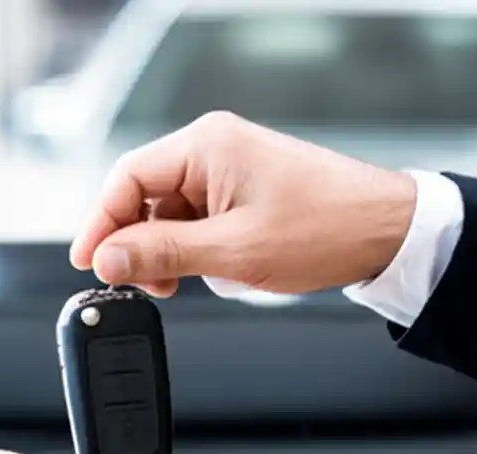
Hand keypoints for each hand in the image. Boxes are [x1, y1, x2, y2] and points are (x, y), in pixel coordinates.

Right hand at [70, 111, 416, 297]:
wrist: (387, 231)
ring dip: (164, 249)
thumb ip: (163, 253)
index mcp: (206, 145)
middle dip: (134, 242)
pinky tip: (203, 271)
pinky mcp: (243, 188)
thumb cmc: (327, 228)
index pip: (126, 178)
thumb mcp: (234, 252)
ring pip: (168, 210)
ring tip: (178, 284)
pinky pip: (195, 215)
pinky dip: (190, 246)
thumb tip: (108, 257)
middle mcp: (213, 148)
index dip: (100, 224)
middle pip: (142, 194)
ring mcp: (229, 167)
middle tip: (137, 284)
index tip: (88, 262)